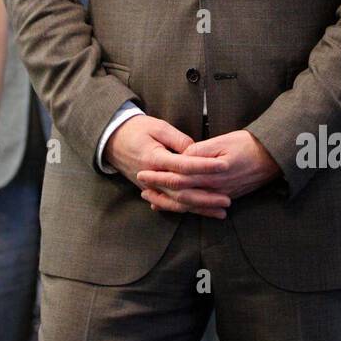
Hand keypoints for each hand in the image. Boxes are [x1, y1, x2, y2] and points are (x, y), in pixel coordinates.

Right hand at [105, 114, 230, 218]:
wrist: (112, 140)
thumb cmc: (136, 129)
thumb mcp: (157, 126)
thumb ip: (178, 139)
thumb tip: (196, 151)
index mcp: (154, 157)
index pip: (183, 165)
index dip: (204, 166)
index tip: (224, 165)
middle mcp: (152, 176)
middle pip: (182, 191)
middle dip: (206, 197)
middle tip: (228, 199)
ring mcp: (150, 187)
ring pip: (177, 203)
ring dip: (200, 208)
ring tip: (221, 211)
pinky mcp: (150, 191)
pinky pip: (170, 204)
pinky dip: (187, 210)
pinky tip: (202, 213)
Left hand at [139, 129, 280, 203]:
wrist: (273, 157)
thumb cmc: (248, 144)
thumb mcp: (223, 141)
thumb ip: (201, 151)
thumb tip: (181, 157)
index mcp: (211, 173)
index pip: (178, 177)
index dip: (159, 176)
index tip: (142, 172)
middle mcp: (214, 188)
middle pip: (180, 193)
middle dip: (159, 190)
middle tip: (141, 186)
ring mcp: (220, 195)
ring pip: (189, 204)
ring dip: (169, 202)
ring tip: (152, 199)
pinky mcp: (225, 197)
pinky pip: (201, 207)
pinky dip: (186, 208)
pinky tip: (175, 206)